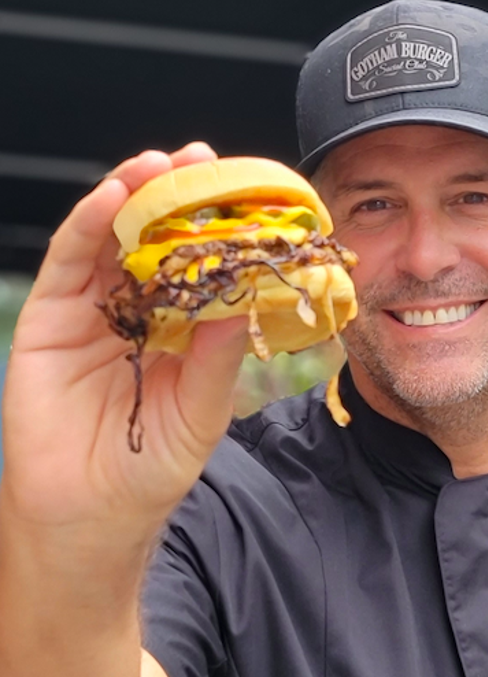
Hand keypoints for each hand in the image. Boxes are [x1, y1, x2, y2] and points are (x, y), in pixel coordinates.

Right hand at [0, 143, 249, 544]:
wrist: (88, 514)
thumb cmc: (152, 467)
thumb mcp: (201, 413)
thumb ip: (218, 359)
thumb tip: (245, 300)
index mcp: (183, 329)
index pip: (201, 265)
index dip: (219, 229)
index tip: (248, 194)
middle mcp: (138, 311)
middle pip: (155, 240)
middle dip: (176, 198)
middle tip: (201, 162)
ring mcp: (93, 311)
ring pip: (110, 239)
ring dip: (132, 196)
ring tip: (159, 166)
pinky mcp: (50, 320)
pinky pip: (68, 263)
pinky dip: (85, 226)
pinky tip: (111, 198)